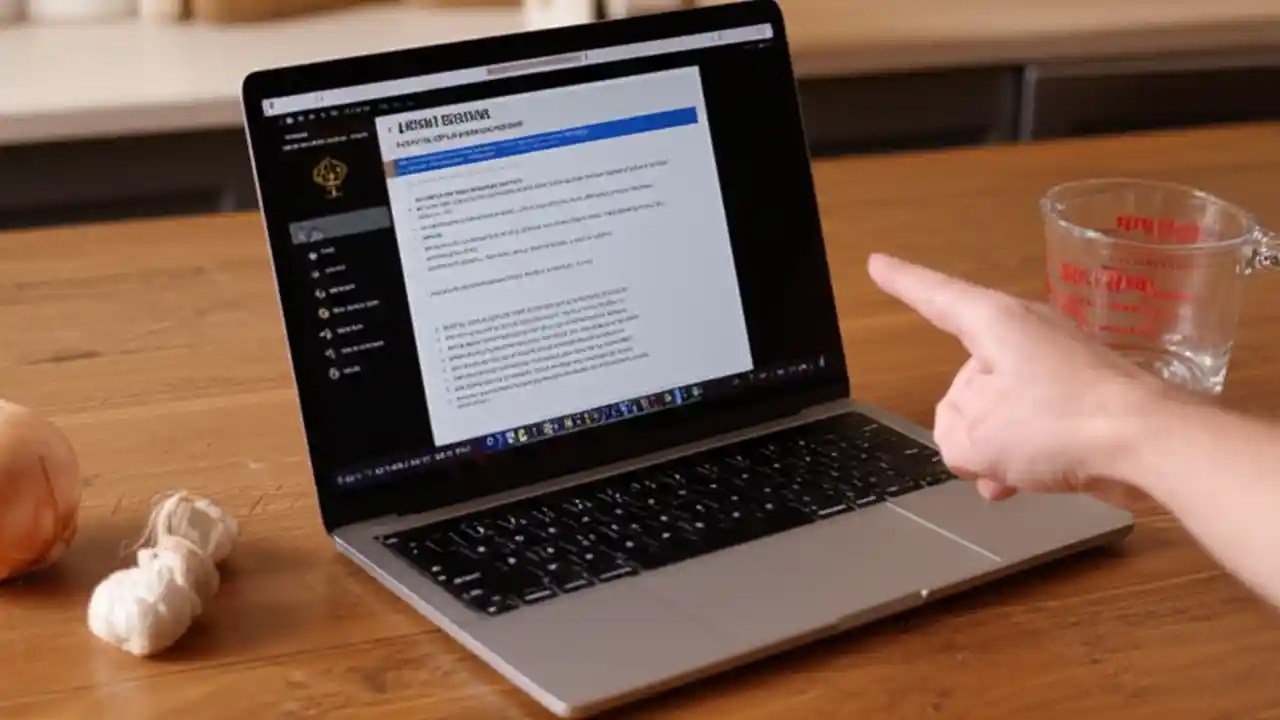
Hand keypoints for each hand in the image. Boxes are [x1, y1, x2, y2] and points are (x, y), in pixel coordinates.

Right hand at [868, 253, 1169, 505]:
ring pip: (997, 407)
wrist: (1151, 446)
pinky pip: (1031, 420)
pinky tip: (1019, 485)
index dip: (902, 283)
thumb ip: (951, 437)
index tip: (878, 264)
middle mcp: (1025, 333)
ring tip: (1006, 478)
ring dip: (993, 448)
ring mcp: (1056, 362)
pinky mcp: (1081, 393)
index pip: (935, 297)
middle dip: (964, 425)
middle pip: (965, 378)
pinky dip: (1020, 451)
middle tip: (981, 456)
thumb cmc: (1064, 425)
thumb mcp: (979, 441)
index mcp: (994, 323)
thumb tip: (965, 441)